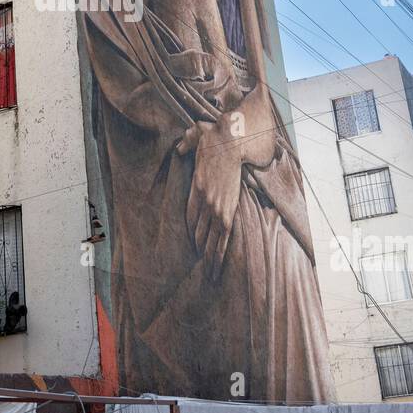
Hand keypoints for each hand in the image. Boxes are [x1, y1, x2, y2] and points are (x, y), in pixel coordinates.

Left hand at [177, 85, 280, 280]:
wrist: (232, 141)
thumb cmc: (215, 138)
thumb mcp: (195, 139)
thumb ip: (186, 146)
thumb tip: (180, 147)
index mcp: (195, 188)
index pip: (190, 217)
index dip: (191, 232)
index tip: (193, 244)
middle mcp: (204, 201)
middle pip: (199, 232)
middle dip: (199, 249)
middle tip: (200, 265)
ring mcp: (217, 207)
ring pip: (211, 239)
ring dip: (210, 257)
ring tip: (209, 274)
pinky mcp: (229, 209)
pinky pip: (224, 235)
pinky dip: (221, 250)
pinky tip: (218, 263)